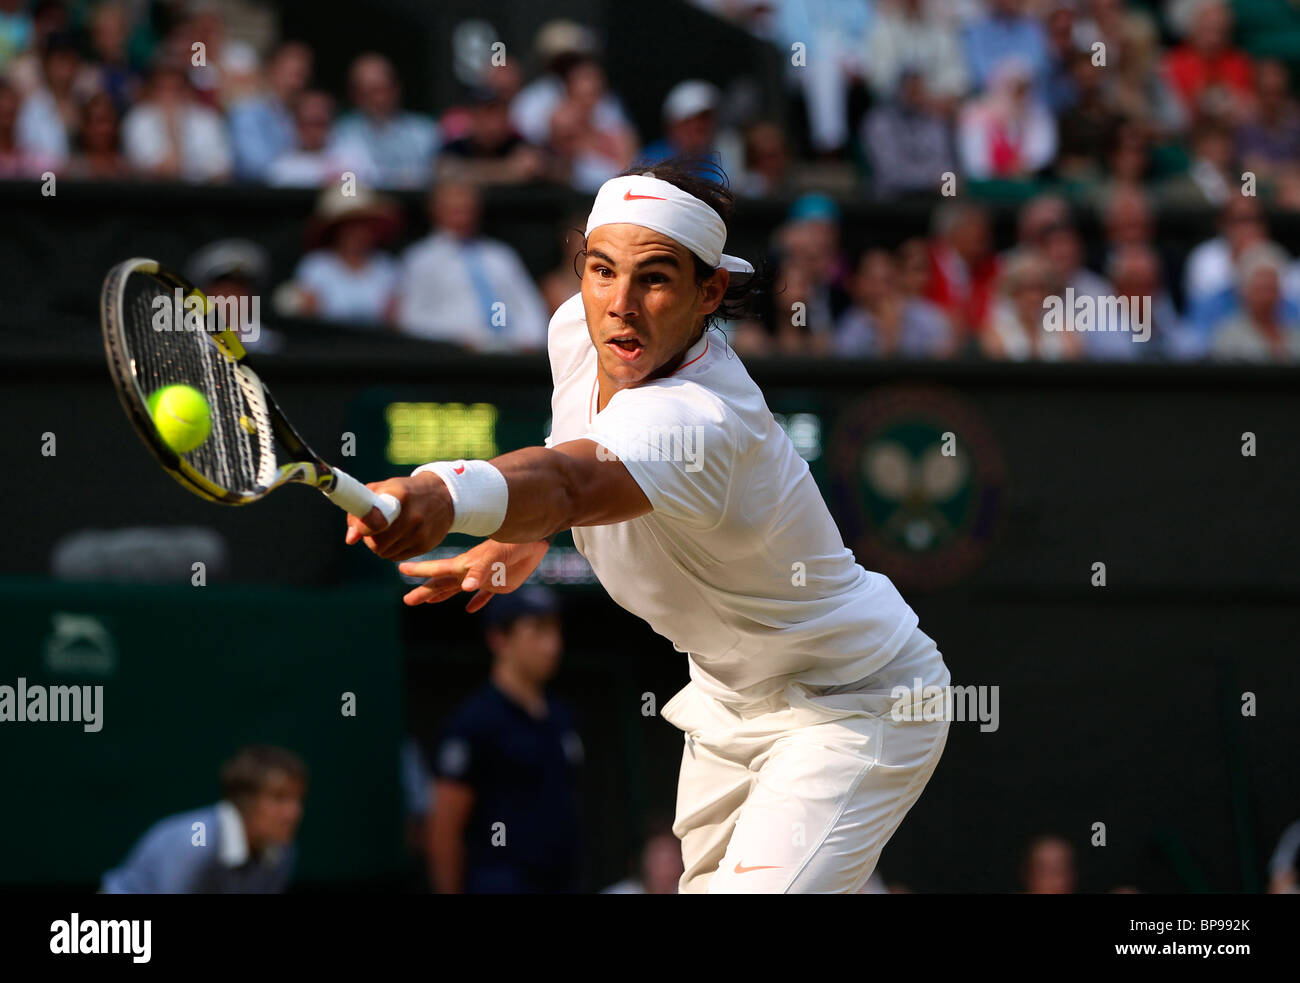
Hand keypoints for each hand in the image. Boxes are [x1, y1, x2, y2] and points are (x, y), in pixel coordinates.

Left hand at [344, 471, 453, 559]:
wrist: (444, 496)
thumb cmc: (405, 492)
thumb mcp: (383, 489)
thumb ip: (361, 509)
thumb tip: (350, 539)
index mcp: (399, 497)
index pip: (375, 521)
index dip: (363, 527)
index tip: (360, 527)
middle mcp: (413, 516)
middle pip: (377, 544)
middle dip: (370, 539)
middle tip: (374, 529)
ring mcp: (421, 533)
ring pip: (385, 553)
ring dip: (381, 546)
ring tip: (387, 531)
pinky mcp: (426, 545)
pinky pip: (398, 557)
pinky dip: (393, 550)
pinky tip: (398, 537)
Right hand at [397, 539, 549, 608]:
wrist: (534, 541)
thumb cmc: (512, 546)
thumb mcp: (495, 558)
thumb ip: (479, 572)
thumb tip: (464, 589)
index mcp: (465, 564)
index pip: (438, 570)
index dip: (419, 570)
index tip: (400, 568)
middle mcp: (470, 572)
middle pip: (442, 583)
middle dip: (425, 591)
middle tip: (407, 600)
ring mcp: (482, 578)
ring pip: (457, 589)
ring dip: (442, 596)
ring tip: (428, 602)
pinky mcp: (498, 584)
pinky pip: (483, 596)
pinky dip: (476, 602)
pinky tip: (470, 609)